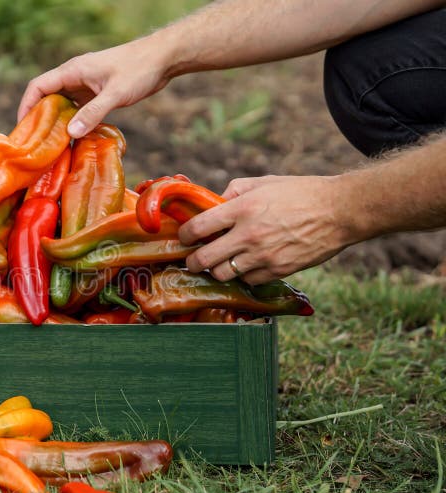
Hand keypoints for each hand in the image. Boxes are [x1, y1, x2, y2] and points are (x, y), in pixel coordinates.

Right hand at [17, 36, 171, 137]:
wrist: (162, 58)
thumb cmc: (138, 70)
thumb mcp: (115, 94)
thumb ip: (93, 113)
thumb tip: (70, 133)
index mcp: (72, 71)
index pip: (38, 87)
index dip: (26, 106)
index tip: (23, 128)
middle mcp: (75, 77)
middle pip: (47, 98)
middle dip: (38, 119)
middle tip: (34, 143)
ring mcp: (85, 84)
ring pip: (62, 105)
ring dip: (57, 123)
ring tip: (52, 146)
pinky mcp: (96, 92)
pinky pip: (77, 109)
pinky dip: (73, 123)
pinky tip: (75, 140)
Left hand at [178, 175, 349, 284]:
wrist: (339, 211)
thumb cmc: (300, 192)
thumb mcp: (264, 182)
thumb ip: (234, 191)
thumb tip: (213, 203)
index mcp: (242, 208)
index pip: (197, 228)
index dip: (184, 236)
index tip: (184, 237)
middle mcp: (249, 235)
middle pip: (203, 260)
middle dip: (193, 261)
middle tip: (193, 258)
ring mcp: (263, 256)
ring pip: (223, 275)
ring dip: (217, 270)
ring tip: (220, 262)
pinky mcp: (278, 270)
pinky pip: (248, 280)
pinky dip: (243, 275)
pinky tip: (247, 265)